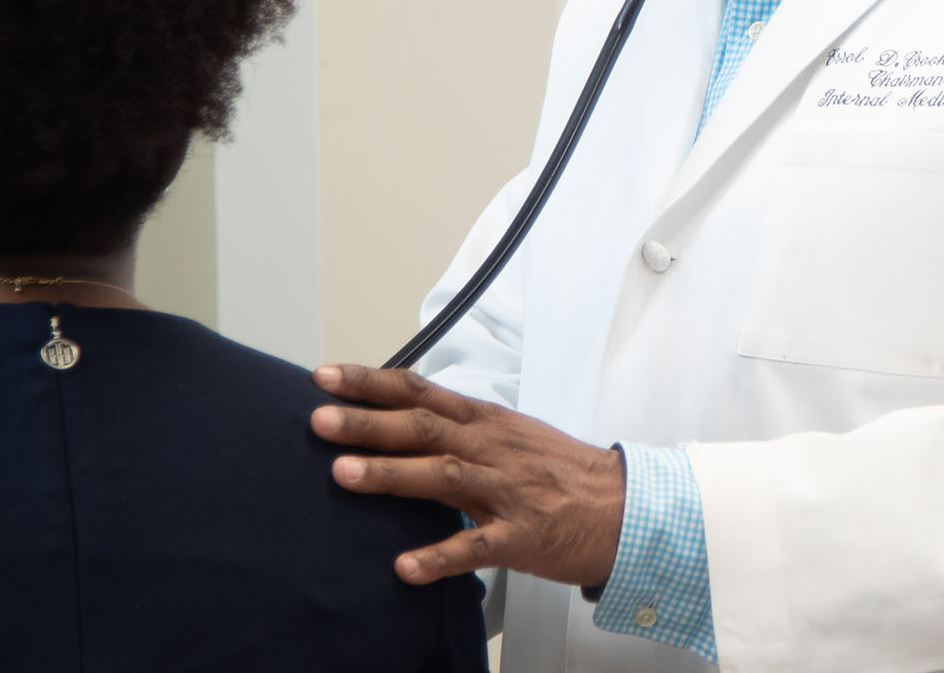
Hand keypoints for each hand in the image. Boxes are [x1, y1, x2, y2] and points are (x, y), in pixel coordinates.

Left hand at [310, 363, 625, 587]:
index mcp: (484, 422)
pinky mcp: (522, 536)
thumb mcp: (507, 433)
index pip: (419, 393)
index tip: (326, 377)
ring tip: (344, 476)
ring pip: (443, 477)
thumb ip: (456, 425)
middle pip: (422, 428)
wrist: (624, 506)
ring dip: (391, 475)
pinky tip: (407, 566)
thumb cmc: (559, 471)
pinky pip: (477, 547)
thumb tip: (398, 413)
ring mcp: (507, 492)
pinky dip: (440, 555)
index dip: (371, 383)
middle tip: (319, 420)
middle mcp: (490, 449)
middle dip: (368, 423)